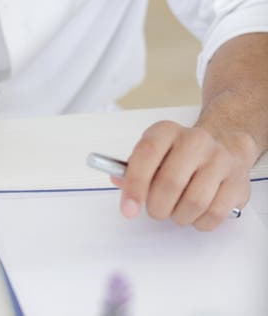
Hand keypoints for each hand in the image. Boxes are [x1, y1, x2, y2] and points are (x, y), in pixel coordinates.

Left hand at [112, 120, 254, 230]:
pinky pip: (214, 214)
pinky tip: (196, 214)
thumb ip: (133, 167)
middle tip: (156, 210)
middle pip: (170, 183)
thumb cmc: (181, 155)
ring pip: (194, 202)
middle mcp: (195, 140)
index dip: (135, 184)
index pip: (147, 154)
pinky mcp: (237, 182)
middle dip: (157, 206)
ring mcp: (219, 160)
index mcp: (167, 131)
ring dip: (179, 216)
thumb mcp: (155, 152)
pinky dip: (199, 222)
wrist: (225, 146)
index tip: (128, 209)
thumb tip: (118, 181)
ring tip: (176, 211)